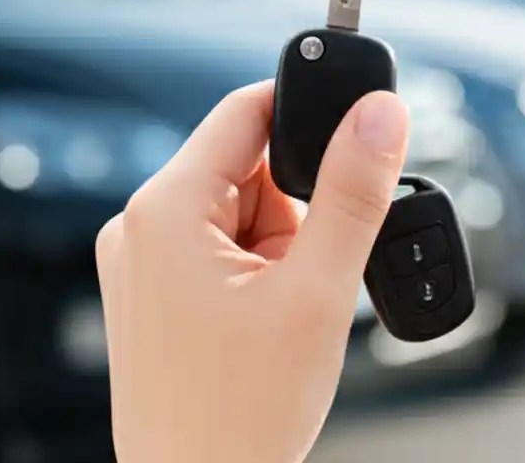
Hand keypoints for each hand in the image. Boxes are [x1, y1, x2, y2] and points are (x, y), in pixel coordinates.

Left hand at [96, 82, 408, 462]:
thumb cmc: (241, 413)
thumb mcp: (319, 290)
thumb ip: (355, 192)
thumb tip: (382, 115)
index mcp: (166, 209)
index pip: (246, 110)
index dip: (311, 116)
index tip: (360, 141)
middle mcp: (142, 227)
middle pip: (252, 166)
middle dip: (299, 210)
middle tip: (308, 275)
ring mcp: (146, 264)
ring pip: (246, 211)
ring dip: (284, 246)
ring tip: (285, 311)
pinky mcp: (159, 295)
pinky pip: (227, 250)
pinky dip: (264, 273)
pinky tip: (268, 322)